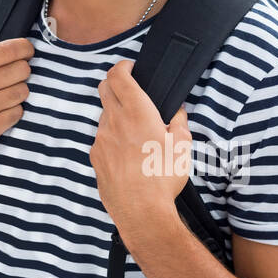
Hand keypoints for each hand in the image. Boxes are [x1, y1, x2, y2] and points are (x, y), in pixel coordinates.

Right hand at [0, 37, 33, 174]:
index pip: (4, 51)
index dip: (22, 47)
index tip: (26, 49)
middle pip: (20, 70)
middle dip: (22, 68)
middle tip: (17, 72)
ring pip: (22, 92)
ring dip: (19, 90)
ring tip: (8, 92)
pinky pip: (16, 114)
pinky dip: (14, 110)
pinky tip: (3, 110)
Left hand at [90, 60, 189, 239]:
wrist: (141, 211)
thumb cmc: (163, 177)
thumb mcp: (182, 146)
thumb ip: (178, 123)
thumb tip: (177, 112)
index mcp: (136, 111)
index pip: (118, 74)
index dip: (123, 66)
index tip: (131, 68)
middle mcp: (113, 120)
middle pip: (105, 88)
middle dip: (116, 84)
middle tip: (132, 92)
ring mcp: (101, 138)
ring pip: (104, 115)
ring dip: (116, 115)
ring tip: (137, 132)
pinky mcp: (95, 156)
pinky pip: (102, 138)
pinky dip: (112, 137)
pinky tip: (128, 153)